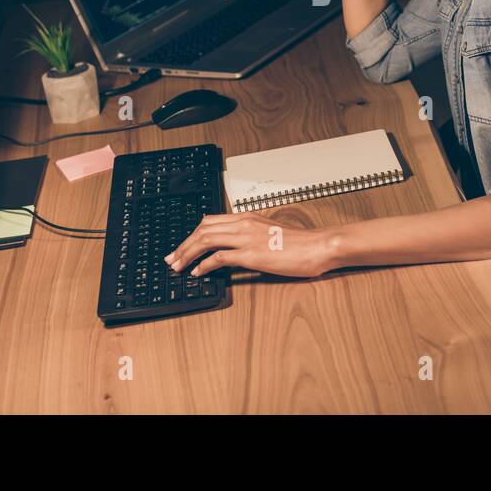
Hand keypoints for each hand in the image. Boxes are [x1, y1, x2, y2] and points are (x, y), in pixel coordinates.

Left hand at [164, 211, 335, 278]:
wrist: (318, 246)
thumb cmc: (300, 243)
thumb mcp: (271, 233)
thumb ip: (252, 236)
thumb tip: (236, 247)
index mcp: (248, 218)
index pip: (210, 221)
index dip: (192, 234)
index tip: (183, 246)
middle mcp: (244, 224)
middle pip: (203, 229)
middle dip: (183, 244)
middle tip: (172, 258)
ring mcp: (247, 238)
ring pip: (206, 240)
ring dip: (188, 254)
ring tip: (178, 266)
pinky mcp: (252, 254)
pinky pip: (220, 257)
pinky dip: (205, 265)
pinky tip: (198, 272)